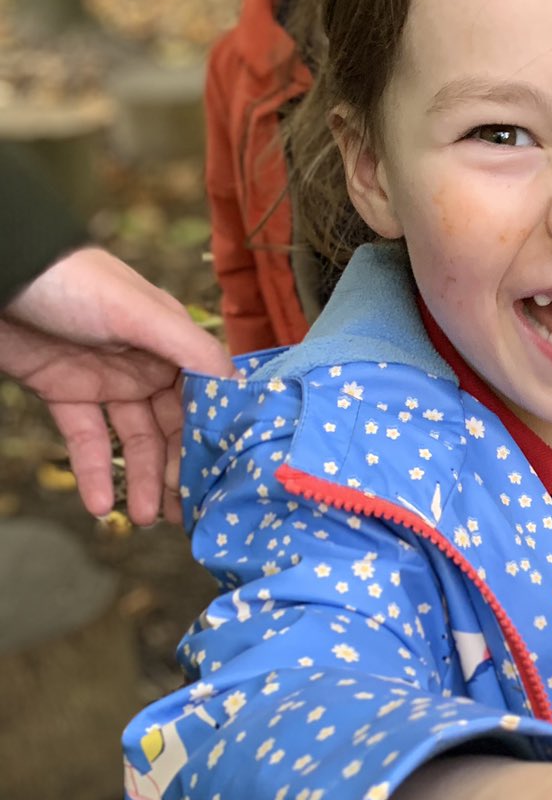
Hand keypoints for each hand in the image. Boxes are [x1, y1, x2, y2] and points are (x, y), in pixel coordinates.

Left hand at [1, 246, 231, 523]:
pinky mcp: (65, 394)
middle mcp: (145, 363)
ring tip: (149, 519)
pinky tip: (100, 506)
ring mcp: (106, 381)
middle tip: (189, 515)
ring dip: (142, 480)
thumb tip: (238, 385)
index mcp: (170, 340)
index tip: (225, 479)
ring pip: (134, 441)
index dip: (214, 438)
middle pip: (172, 427)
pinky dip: (92, 474)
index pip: (205, 398)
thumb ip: (188, 348)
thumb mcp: (137, 311)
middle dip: (181, 470)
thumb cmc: (70, 280)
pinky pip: (87, 441)